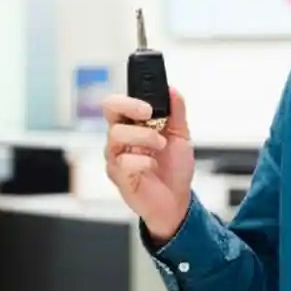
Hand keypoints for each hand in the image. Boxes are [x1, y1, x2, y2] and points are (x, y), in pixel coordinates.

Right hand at [103, 88, 194, 244]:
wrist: (177, 200)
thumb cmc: (174, 169)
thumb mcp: (181, 136)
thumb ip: (176, 112)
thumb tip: (171, 90)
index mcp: (133, 125)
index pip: (117, 103)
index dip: (129, 99)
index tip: (150, 106)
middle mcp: (120, 138)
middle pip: (109, 110)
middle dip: (130, 107)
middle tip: (150, 116)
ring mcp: (116, 156)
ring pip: (116, 134)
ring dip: (144, 137)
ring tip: (160, 146)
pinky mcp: (117, 175)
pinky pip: (122, 161)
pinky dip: (142, 161)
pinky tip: (151, 166)